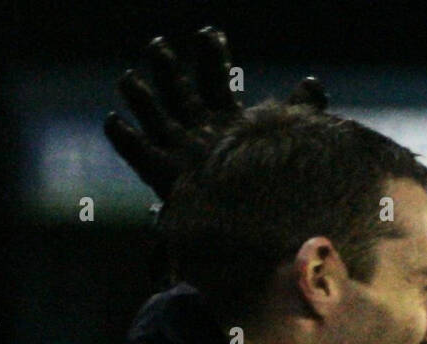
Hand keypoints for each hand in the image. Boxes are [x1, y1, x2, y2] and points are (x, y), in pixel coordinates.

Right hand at [104, 27, 327, 198]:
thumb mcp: (288, 138)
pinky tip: (112, 121)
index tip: (208, 32)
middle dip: (167, 69)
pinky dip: (125, 139)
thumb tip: (313, 83)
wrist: (260, 228)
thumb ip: (301, 108)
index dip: (211, 57)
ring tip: (128, 78)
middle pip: (179, 94)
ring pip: (154, 119)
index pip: (215, 81)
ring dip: (141, 99)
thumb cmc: (273, 181)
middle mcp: (199, 134)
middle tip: (157, 44)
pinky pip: (140, 155)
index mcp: (226, 121)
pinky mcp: (166, 177)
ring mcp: (180, 153)